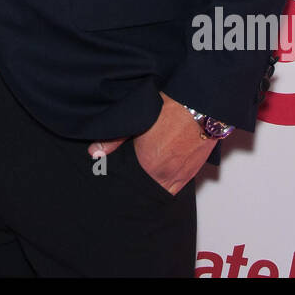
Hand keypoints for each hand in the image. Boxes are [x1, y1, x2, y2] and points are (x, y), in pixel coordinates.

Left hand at [86, 93, 216, 195]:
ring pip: (168, 188)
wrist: (200, 104)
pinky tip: (165, 167)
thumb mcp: (137, 121)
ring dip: (158, 183)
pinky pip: (181, 182)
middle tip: (135, 177)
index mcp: (151, 166)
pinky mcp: (196, 168)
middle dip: (142, 185)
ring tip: (149, 173)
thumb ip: (114, 140)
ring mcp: (185, 174)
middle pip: (151, 190)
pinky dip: (172, 179)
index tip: (123, 179)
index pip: (135, 186)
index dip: (128, 184)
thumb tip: (94, 153)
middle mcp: (169, 175)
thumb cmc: (170, 109)